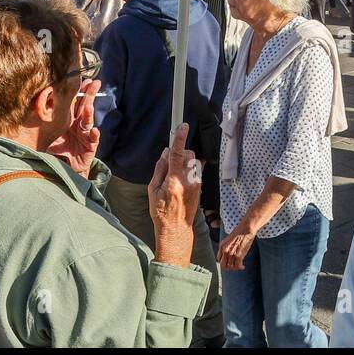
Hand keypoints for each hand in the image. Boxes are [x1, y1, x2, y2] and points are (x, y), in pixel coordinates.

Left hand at [46, 79, 101, 174]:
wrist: (66, 167)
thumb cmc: (58, 150)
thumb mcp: (48, 136)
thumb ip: (42, 125)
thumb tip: (28, 111)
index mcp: (69, 120)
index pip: (74, 102)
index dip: (77, 91)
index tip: (80, 79)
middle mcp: (79, 124)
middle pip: (85, 106)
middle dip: (90, 94)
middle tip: (95, 83)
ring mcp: (85, 134)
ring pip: (88, 121)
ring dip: (89, 113)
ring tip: (89, 107)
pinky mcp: (91, 145)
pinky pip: (93, 139)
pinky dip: (94, 135)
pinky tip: (95, 131)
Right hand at [147, 123, 200, 268]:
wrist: (176, 229)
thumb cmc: (161, 211)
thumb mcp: (153, 190)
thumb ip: (160, 169)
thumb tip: (165, 152)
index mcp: (174, 181)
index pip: (177, 154)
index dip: (179, 138)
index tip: (182, 126)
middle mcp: (188, 181)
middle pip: (188, 154)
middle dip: (180, 154)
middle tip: (169, 165)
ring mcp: (197, 183)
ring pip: (193, 161)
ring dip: (184, 163)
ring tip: (173, 178)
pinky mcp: (200, 186)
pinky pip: (194, 170)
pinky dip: (187, 170)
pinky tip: (179, 183)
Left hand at [217, 224, 256, 271]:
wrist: (246, 228)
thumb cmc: (240, 232)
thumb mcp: (229, 239)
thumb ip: (227, 246)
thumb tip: (229, 254)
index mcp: (222, 246)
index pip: (219, 260)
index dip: (224, 263)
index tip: (228, 263)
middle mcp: (225, 250)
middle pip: (223, 265)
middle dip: (228, 267)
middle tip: (234, 267)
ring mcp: (231, 253)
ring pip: (231, 267)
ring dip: (235, 268)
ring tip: (239, 266)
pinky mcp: (238, 255)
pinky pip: (237, 266)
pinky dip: (240, 267)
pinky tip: (243, 266)